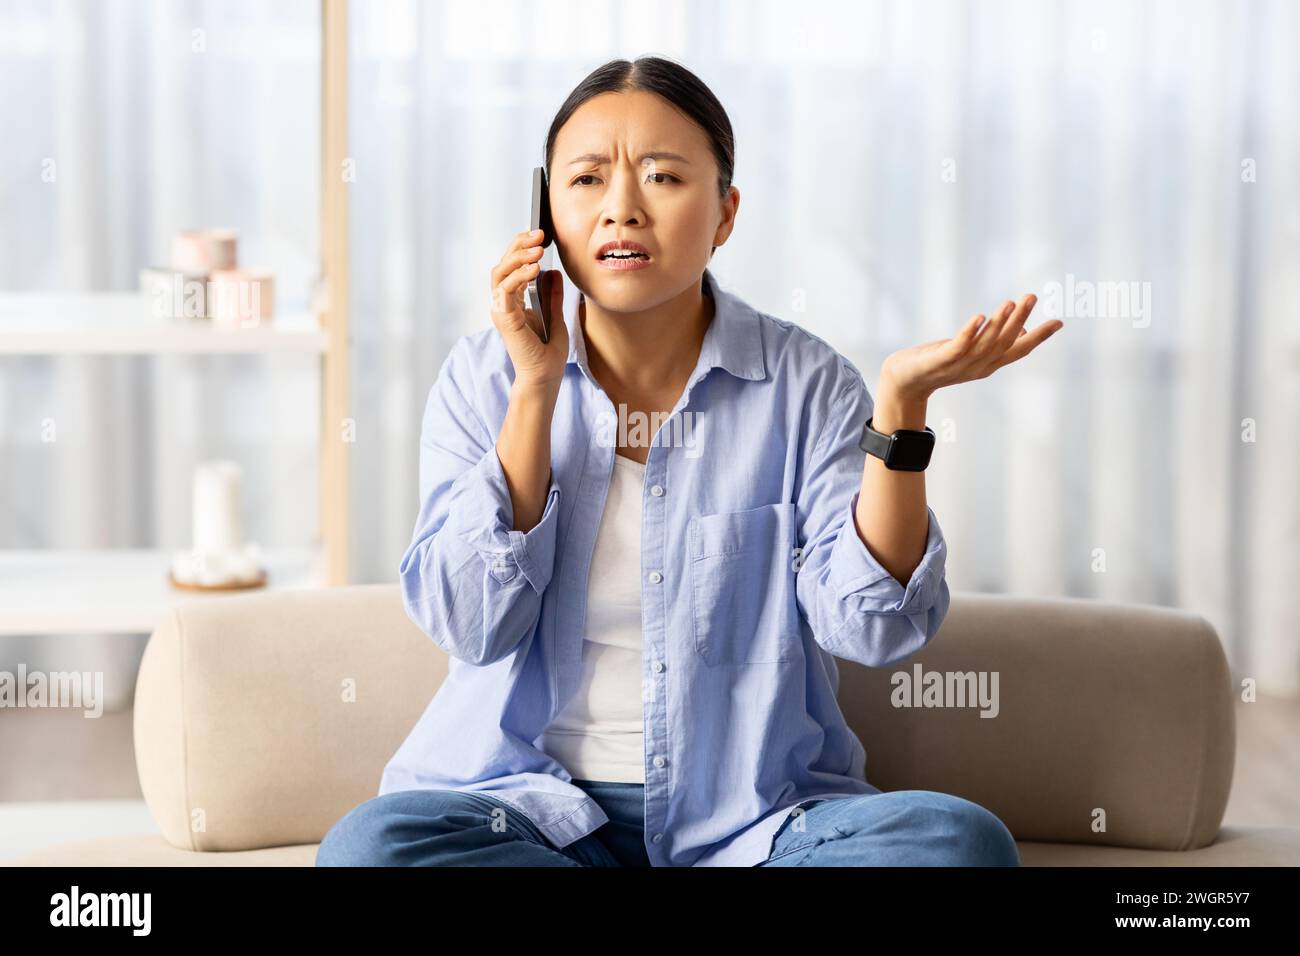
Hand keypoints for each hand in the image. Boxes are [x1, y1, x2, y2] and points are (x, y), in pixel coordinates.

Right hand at [489, 228, 569, 389]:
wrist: (544, 379)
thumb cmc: (547, 356)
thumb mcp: (556, 317)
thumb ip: (552, 295)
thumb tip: (553, 271)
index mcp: (513, 302)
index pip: (511, 267)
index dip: (521, 247)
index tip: (539, 234)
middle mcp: (503, 304)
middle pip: (502, 264)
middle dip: (519, 245)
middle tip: (539, 233)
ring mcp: (501, 311)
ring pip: (499, 272)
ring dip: (518, 256)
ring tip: (538, 249)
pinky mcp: (504, 319)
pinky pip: (505, 290)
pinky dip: (519, 276)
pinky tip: (536, 268)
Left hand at [881, 293, 1061, 400]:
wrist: (903, 381)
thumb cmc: (938, 362)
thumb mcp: (970, 352)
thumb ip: (994, 343)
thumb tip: (1019, 330)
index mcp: (988, 365)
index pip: (1018, 351)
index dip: (1038, 337)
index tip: (1058, 322)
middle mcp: (978, 367)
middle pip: (1004, 343)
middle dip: (1019, 320)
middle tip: (1031, 296)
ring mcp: (959, 366)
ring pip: (984, 344)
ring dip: (998, 322)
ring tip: (1010, 302)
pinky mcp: (939, 362)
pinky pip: (958, 347)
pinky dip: (970, 333)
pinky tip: (979, 316)